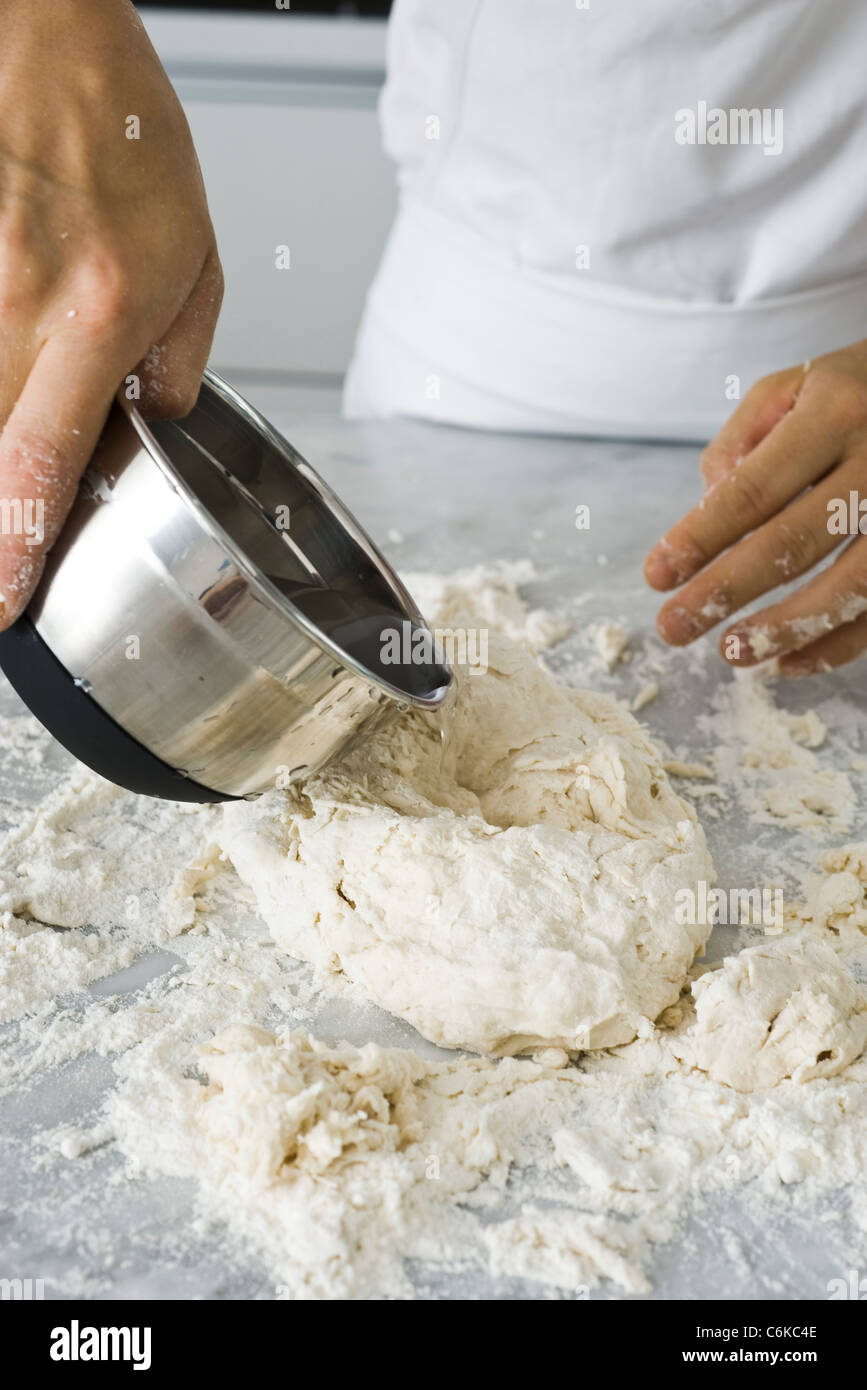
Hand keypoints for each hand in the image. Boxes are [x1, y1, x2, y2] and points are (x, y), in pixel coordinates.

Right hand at [0, 0, 222, 627]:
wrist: (51, 33)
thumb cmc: (127, 134)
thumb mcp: (192, 257)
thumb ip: (177, 356)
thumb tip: (156, 422)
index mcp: (95, 314)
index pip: (41, 458)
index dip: (15, 544)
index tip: (2, 603)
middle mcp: (17, 305)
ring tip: (3, 520)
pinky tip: (7, 391)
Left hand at [644, 340, 866, 675]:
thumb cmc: (856, 390)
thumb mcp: (795, 385)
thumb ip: (742, 442)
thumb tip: (710, 510)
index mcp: (836, 412)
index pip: (754, 488)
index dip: (701, 537)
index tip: (656, 575)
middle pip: (795, 541)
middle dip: (726, 591)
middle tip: (672, 627)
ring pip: (854, 583)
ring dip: (787, 628)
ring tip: (732, 652)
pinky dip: (838, 644)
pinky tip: (789, 661)